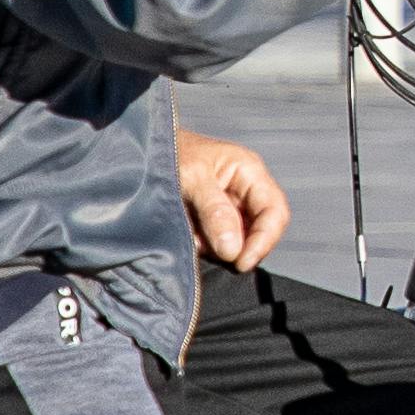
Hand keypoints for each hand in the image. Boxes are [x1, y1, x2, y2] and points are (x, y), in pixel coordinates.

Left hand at [174, 127, 288, 267]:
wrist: (140, 152)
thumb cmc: (170, 153)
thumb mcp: (192, 177)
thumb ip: (214, 211)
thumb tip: (233, 251)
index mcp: (249, 173)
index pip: (274, 212)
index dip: (264, 240)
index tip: (241, 262)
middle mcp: (244, 193)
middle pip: (259, 232)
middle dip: (237, 248)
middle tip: (210, 250)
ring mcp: (229, 211)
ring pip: (236, 244)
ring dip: (215, 249)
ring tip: (191, 235)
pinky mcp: (211, 225)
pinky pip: (216, 247)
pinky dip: (202, 247)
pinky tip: (187, 235)